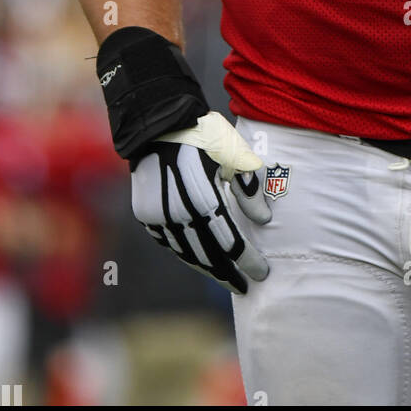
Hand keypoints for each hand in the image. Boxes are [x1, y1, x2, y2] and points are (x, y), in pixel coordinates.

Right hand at [131, 111, 272, 294]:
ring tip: (224, 275)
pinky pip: (169, 243)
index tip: (262, 272)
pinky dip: (185, 253)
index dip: (247, 260)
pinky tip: (198, 257)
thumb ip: (249, 190)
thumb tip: (263, 219)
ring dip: (207, 267)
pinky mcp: (146, 216)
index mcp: (205, 202)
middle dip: (229, 274)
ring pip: (187, 253)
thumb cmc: (203, 136)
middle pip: (209, 256)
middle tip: (245, 285)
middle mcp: (180, 216)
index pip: (231, 243)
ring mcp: (160, 218)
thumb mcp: (234, 155)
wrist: (157, 124)